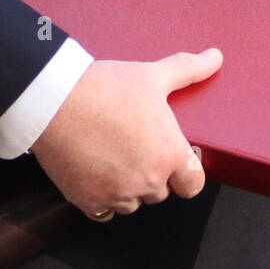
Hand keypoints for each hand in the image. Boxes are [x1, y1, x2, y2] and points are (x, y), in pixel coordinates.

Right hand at [29, 48, 221, 221]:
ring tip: (110, 154)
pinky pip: (104, 212)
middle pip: (160, 191)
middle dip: (150, 173)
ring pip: (132, 203)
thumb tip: (216, 57)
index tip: (171, 159)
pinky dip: (100, 197)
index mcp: (169, 154)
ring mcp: (118, 195)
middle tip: (132, 145)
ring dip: (126, 187)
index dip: (184, 172)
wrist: (53, 101)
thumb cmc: (105, 88)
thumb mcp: (152, 76)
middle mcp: (148, 181)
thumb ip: (188, 69)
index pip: (193, 184)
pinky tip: (93, 170)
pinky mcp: (89, 202)